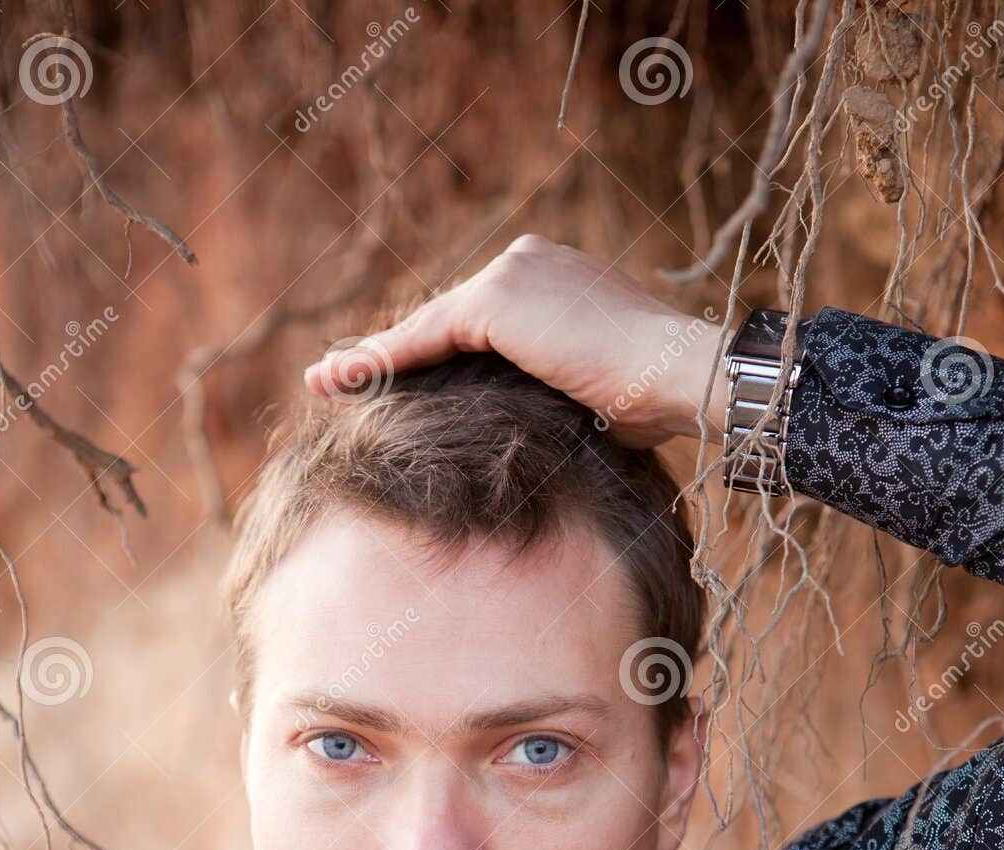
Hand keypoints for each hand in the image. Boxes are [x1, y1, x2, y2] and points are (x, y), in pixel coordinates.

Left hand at [303, 234, 729, 447]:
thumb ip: (550, 393)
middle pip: (443, 320)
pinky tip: (338, 382)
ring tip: (324, 384)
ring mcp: (511, 273)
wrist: (680, 375)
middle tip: (338, 382)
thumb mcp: (592, 394)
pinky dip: (381, 363)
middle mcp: (526, 262)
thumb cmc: (654, 401)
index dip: (427, 354)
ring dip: (374, 359)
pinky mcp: (496, 300)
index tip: (389, 380)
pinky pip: (424, 338)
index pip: (474, 323)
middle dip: (392, 353)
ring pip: (428, 328)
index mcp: (552, 281)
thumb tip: (530, 433)